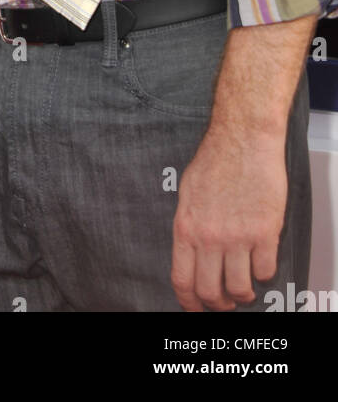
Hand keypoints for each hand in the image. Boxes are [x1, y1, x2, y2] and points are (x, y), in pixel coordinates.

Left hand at [171, 126, 286, 310]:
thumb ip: (189, 226)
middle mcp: (209, 237)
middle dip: (218, 304)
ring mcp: (238, 237)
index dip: (189, 302)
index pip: (182, 280)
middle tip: (225, 303)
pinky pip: (265, 271)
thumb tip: (191, 252)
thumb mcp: (187, 194)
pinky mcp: (265, 233)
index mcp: (186, 227)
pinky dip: (264, 273)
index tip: (196, 309)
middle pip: (210, 292)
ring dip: (243, 294)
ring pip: (240, 288)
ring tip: (245, 288)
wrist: (243, 139)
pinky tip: (261, 263)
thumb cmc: (216, 160)